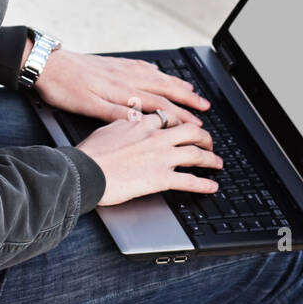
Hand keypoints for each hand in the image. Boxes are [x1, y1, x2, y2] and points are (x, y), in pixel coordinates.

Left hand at [32, 49, 209, 126]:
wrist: (46, 63)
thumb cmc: (63, 87)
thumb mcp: (87, 106)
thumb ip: (117, 114)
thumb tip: (142, 121)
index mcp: (122, 90)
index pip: (159, 105)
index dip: (180, 116)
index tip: (197, 124)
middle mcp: (126, 77)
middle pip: (164, 89)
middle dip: (187, 98)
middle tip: (205, 107)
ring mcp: (121, 69)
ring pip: (156, 77)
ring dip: (176, 85)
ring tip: (192, 90)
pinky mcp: (113, 64)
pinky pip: (142, 67)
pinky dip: (156, 72)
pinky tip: (159, 73)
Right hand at [73, 111, 222, 206]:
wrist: (85, 171)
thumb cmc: (91, 153)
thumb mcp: (108, 128)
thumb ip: (124, 125)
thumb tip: (129, 123)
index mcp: (142, 124)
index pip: (169, 117)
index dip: (181, 121)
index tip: (186, 125)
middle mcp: (156, 137)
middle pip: (190, 131)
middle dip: (204, 136)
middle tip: (209, 142)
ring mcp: (160, 157)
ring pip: (195, 153)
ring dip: (211, 159)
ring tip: (217, 163)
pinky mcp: (161, 178)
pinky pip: (189, 181)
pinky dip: (204, 184)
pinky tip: (211, 186)